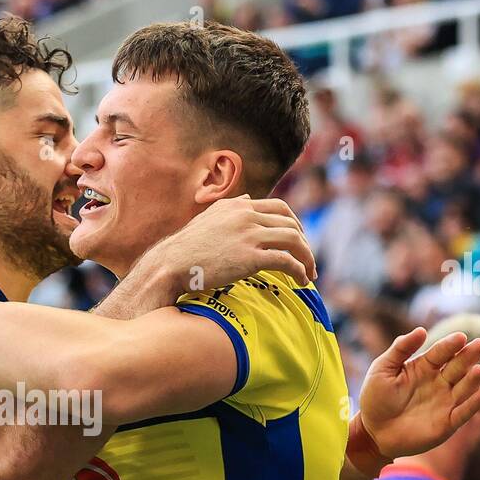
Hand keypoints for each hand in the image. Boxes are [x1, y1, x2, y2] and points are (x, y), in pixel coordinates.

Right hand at [151, 196, 317, 293]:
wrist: (170, 265)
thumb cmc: (185, 248)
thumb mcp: (208, 218)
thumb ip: (230, 208)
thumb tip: (247, 198)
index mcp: (238, 205)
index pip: (278, 207)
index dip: (294, 223)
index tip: (298, 239)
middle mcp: (246, 215)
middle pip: (290, 223)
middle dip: (304, 241)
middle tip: (307, 259)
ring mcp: (249, 235)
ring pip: (293, 240)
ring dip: (306, 257)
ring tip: (309, 274)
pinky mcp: (251, 257)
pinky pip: (286, 261)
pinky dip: (299, 271)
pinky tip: (300, 281)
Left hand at [358, 328, 479, 458]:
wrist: (372, 432)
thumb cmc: (376, 398)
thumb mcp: (382, 369)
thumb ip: (400, 349)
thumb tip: (421, 330)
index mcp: (425, 366)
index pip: (441, 352)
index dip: (450, 345)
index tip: (461, 337)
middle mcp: (440, 382)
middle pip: (458, 366)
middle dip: (469, 356)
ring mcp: (445, 402)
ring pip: (464, 388)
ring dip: (473, 379)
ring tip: (479, 370)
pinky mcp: (447, 423)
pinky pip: (464, 413)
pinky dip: (474, 404)